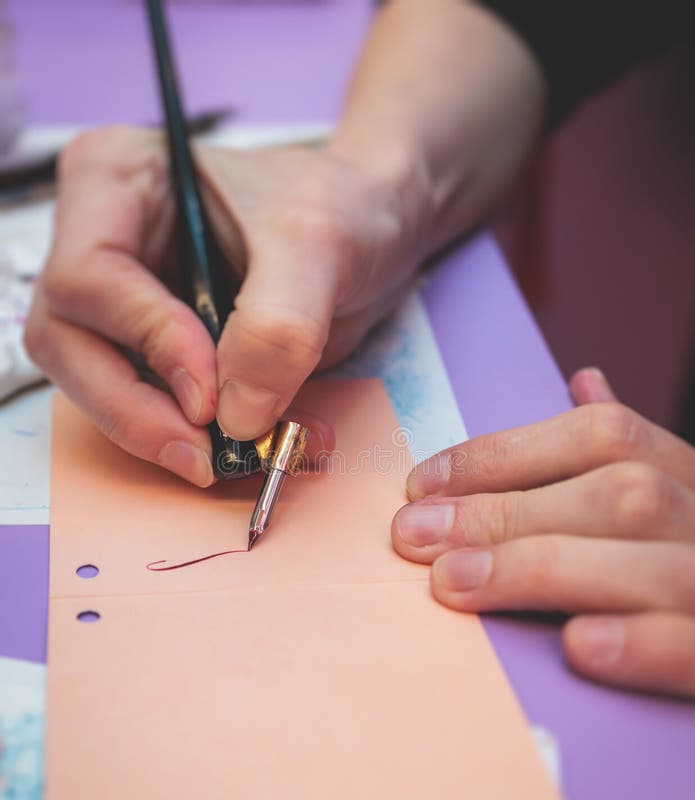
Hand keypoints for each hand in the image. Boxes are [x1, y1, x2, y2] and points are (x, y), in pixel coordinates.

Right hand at [25, 127, 423, 483]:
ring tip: (233, 457)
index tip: (211, 395)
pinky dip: (187, 438)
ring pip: (95, 386)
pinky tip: (244, 446)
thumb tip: (235, 418)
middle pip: (67, 342)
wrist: (370, 237)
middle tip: (205, 459)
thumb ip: (278, 325)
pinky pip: (143, 405)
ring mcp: (118, 301)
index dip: (147, 341)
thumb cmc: (339, 210)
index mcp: (115, 180)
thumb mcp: (320, 246)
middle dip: (134, 410)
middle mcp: (99, 240)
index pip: (88, 277)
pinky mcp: (149, 349)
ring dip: (160, 434)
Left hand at [392, 368, 694, 698]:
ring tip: (452, 583)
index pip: (603, 434)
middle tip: (413, 536)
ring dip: (542, 570)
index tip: (421, 484)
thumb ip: (630, 450)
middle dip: (506, 511)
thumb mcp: (678, 489)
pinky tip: (577, 645)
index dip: (505, 452)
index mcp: (694, 474)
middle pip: (619, 495)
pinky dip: (640, 645)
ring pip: (657, 569)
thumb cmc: (692, 553)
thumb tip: (582, 378)